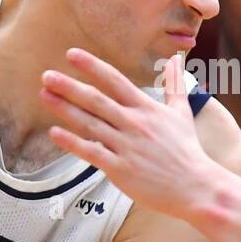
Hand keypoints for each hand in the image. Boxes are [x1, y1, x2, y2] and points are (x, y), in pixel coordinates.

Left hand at [41, 50, 215, 220]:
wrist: (195, 186)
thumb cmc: (187, 150)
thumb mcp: (182, 112)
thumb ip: (174, 85)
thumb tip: (175, 58)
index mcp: (146, 109)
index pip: (115, 81)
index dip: (92, 66)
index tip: (72, 55)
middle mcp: (134, 124)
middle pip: (96, 100)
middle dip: (70, 86)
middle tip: (46, 75)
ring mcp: (126, 146)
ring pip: (90, 123)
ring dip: (65, 109)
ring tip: (44, 96)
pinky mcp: (121, 168)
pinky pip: (92, 152)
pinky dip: (72, 142)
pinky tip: (55, 133)